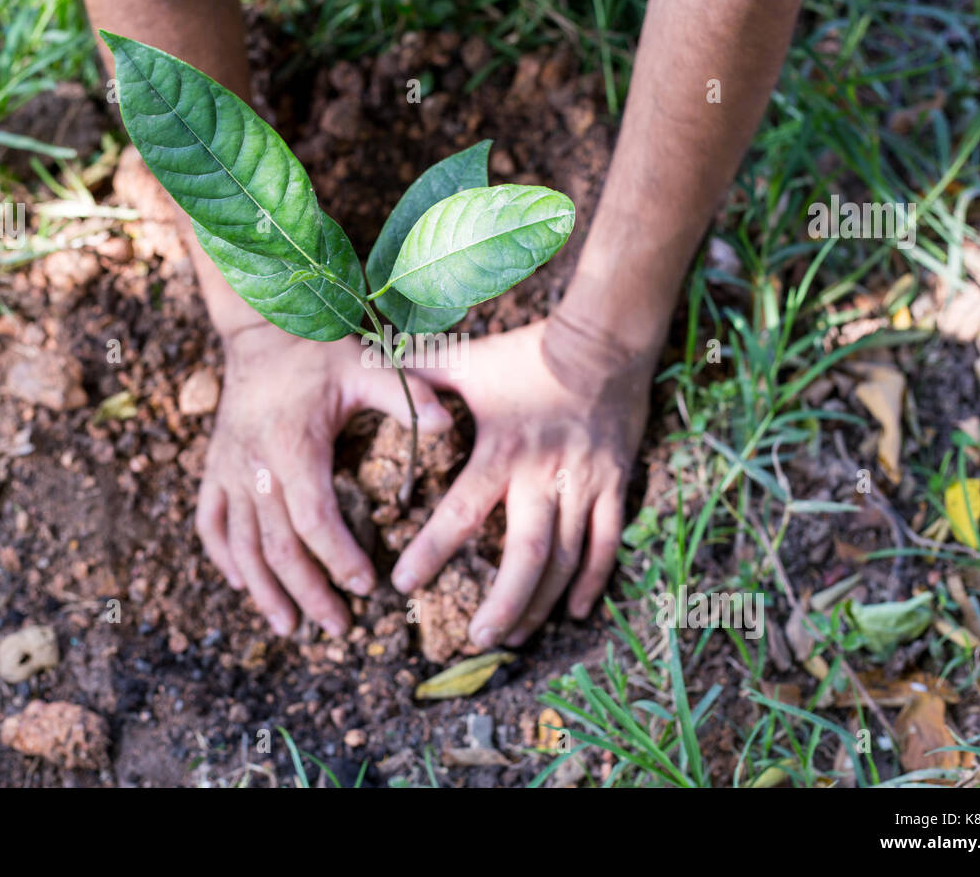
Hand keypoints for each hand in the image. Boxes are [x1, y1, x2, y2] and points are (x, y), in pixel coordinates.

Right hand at [196, 322, 451, 637]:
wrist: (262, 329)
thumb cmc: (321, 352)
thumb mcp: (369, 367)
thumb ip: (409, 398)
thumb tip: (449, 427)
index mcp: (293, 447)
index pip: (314, 520)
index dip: (338, 558)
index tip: (367, 587)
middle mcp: (253, 466)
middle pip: (277, 547)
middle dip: (308, 593)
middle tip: (339, 628)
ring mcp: (228, 470)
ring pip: (240, 546)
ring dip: (263, 592)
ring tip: (290, 629)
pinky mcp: (214, 469)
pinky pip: (209, 524)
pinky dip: (224, 559)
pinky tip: (242, 585)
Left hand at [392, 319, 649, 646]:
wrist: (604, 341)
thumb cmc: (526, 355)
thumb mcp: (468, 361)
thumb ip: (418, 375)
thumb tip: (364, 370)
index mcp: (502, 450)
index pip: (462, 511)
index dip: (432, 551)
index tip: (403, 585)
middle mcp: (544, 475)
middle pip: (527, 554)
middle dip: (503, 602)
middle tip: (474, 638)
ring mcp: (585, 485)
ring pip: (567, 559)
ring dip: (541, 602)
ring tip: (513, 636)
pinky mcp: (615, 486)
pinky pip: (607, 543)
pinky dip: (594, 580)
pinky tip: (575, 611)